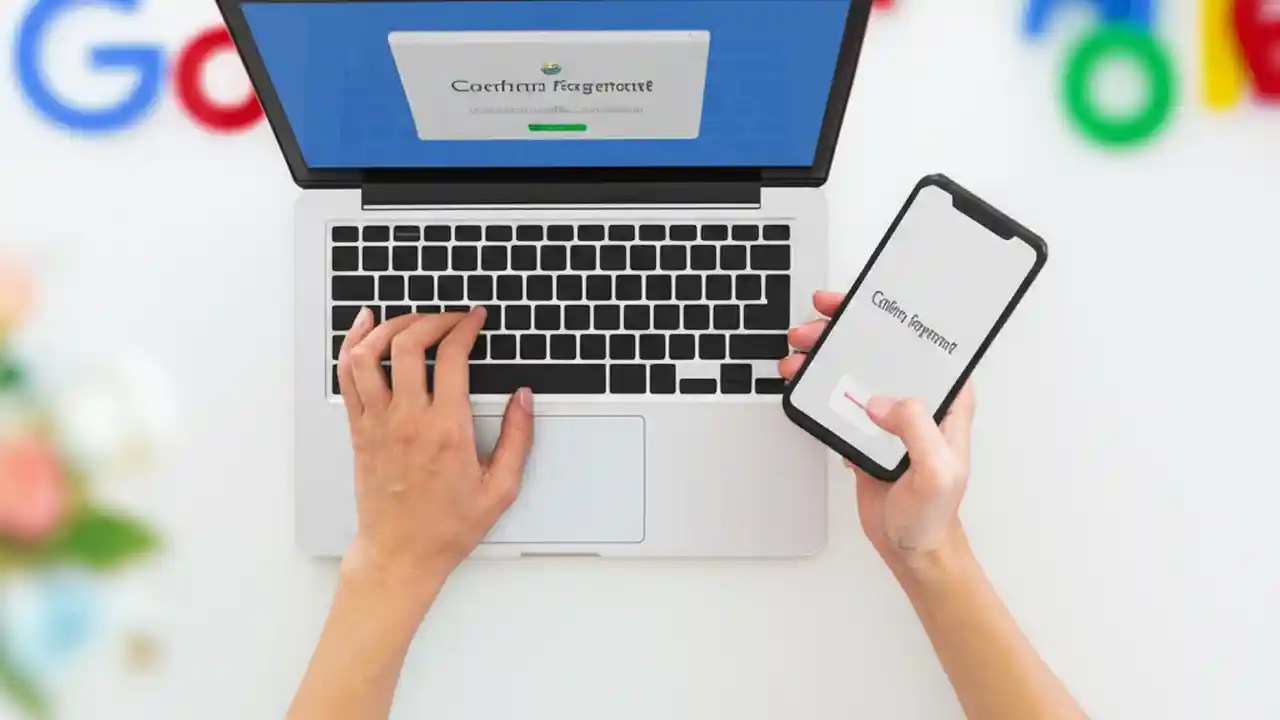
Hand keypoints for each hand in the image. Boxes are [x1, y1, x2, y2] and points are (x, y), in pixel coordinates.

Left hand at [336, 307, 533, 595]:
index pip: (451, 358)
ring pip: (369, 355)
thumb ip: (518, 439)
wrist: (401, 554)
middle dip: (431, 319)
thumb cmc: (446, 527)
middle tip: (449, 319)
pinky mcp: (359, 431)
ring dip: (389, 326)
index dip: (465, 328)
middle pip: (408, 345)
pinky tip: (364, 329)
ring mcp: (378, 424)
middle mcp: (408, 421)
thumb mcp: (500, 489)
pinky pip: (347, 377)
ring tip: (410, 320)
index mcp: (446, 431)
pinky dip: (353, 345)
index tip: (474, 320)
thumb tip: (523, 399)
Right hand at [779, 291, 975, 575]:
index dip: (888, 317)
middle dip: (841, 332)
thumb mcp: (937, 470)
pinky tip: (801, 380)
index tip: (858, 305)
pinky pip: (838, 398)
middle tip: (811, 330)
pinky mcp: (865, 430)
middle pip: (879, 348)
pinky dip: (816, 386)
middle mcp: (918, 399)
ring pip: (853, 369)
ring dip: (823, 357)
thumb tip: (883, 402)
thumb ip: (916, 429)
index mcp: (946, 399)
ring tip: (797, 355)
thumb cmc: (935, 514)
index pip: (919, 343)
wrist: (911, 548)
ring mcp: (890, 414)